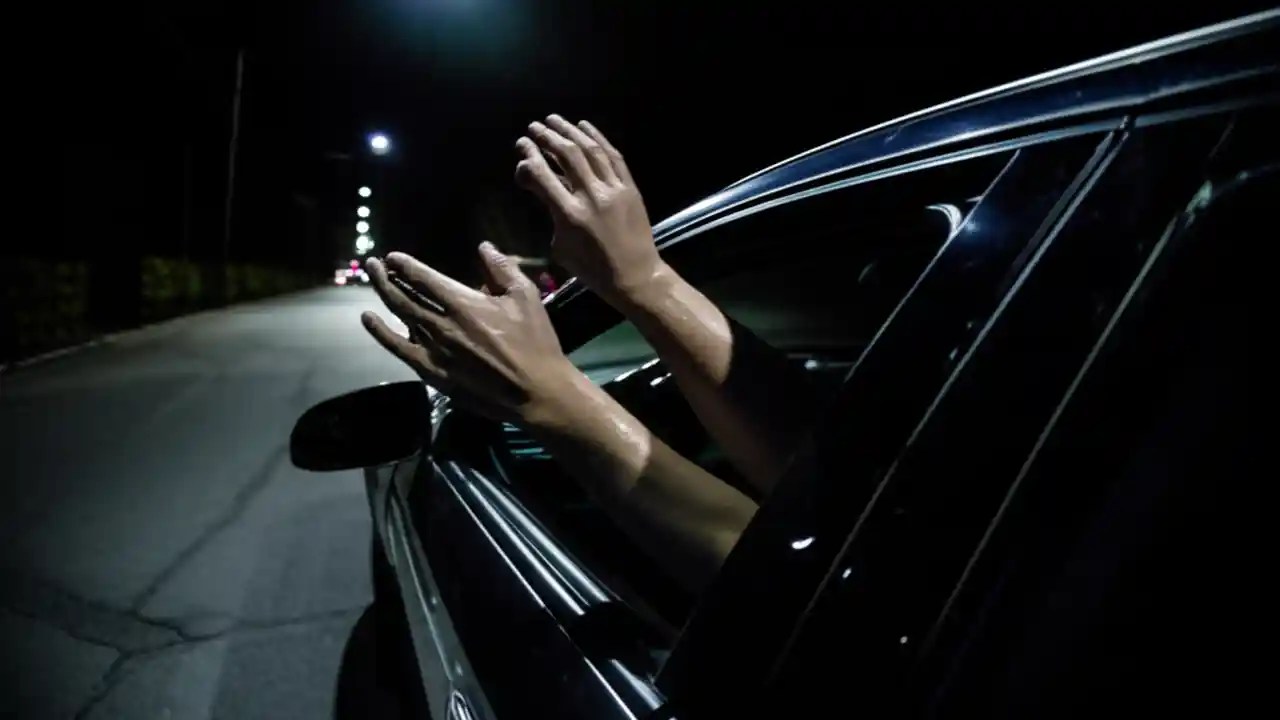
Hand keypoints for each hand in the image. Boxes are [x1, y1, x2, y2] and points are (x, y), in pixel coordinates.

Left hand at [362, 243, 577, 423]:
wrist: (536, 391)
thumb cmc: (535, 342)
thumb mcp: (525, 296)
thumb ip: (501, 268)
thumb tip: (483, 246)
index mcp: (463, 304)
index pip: (423, 278)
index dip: (405, 265)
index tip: (393, 256)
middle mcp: (441, 325)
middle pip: (403, 296)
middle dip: (385, 277)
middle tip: (372, 264)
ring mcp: (433, 350)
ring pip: (399, 318)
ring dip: (383, 297)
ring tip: (373, 281)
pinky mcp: (432, 373)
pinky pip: (399, 349)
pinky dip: (381, 333)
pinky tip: (369, 320)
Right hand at [515, 115, 664, 303]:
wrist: (635, 276)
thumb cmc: (592, 269)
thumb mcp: (561, 247)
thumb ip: (550, 213)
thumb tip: (540, 184)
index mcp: (569, 215)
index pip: (542, 176)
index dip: (529, 157)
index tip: (521, 146)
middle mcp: (591, 197)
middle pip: (566, 155)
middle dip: (547, 137)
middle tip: (534, 127)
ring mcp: (614, 190)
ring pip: (590, 150)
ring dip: (570, 131)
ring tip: (554, 120)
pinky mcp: (630, 188)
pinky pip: (613, 156)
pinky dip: (597, 137)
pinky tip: (584, 126)